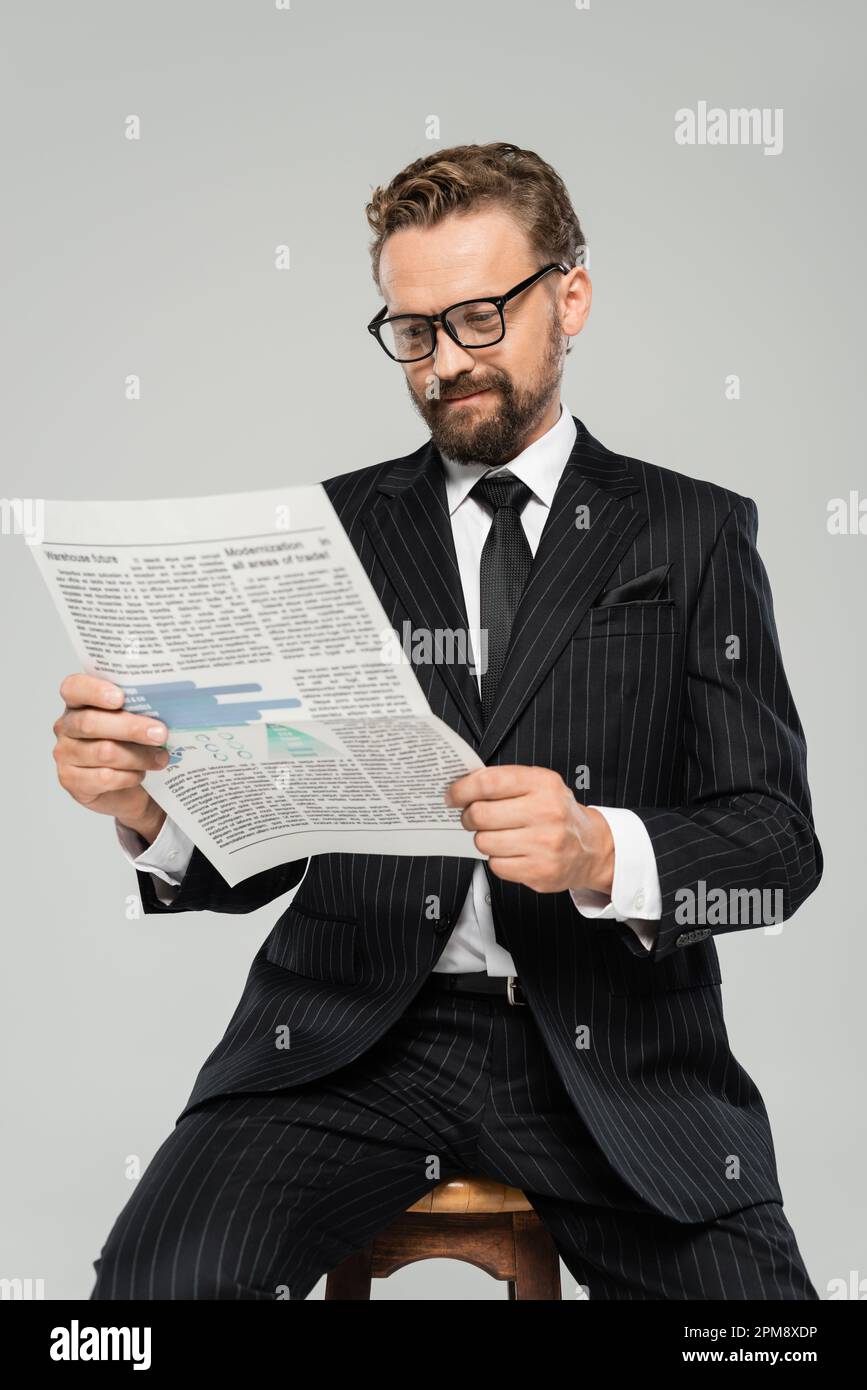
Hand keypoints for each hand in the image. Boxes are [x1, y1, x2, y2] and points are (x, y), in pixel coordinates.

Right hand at [52, 674, 168, 843]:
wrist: (128, 787)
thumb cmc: (131, 744)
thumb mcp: (135, 720)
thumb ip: (140, 708)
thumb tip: (167, 704)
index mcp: (79, 702)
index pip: (74, 688)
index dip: (94, 691)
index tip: (120, 697)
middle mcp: (66, 726)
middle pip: (91, 723)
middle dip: (131, 728)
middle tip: (160, 733)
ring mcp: (65, 754)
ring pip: (103, 752)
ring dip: (138, 756)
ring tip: (161, 758)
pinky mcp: (72, 781)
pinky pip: (103, 777)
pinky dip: (128, 776)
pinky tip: (140, 774)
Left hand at [445, 765, 614, 895]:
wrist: (590, 848)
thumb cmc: (557, 813)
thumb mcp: (539, 784)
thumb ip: (504, 781)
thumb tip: (462, 785)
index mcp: (542, 784)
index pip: (489, 782)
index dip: (462, 789)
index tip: (452, 795)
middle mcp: (546, 813)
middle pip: (480, 814)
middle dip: (468, 816)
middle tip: (472, 816)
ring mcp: (544, 845)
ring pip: (484, 842)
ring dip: (484, 839)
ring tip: (498, 834)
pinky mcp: (539, 871)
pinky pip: (496, 865)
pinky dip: (497, 859)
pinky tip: (512, 852)